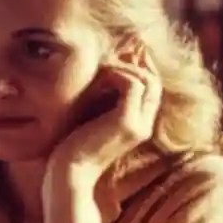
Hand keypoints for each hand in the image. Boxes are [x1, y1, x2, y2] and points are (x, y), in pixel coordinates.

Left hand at [45, 45, 161, 188]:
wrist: (68, 174)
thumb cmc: (73, 149)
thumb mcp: (90, 119)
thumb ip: (102, 101)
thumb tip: (101, 76)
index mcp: (138, 126)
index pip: (152, 90)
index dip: (142, 68)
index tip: (126, 53)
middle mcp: (144, 126)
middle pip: (154, 82)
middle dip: (139, 62)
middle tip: (121, 48)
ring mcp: (138, 125)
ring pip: (146, 80)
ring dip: (124, 67)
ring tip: (103, 66)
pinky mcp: (126, 122)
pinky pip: (132, 85)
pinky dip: (117, 74)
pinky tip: (100, 77)